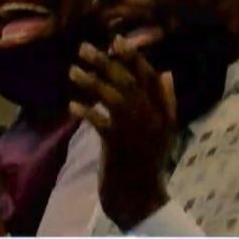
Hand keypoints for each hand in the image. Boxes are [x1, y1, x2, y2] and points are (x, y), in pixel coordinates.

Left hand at [69, 35, 175, 229]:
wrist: (140, 198)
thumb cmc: (148, 162)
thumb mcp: (164, 130)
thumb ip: (167, 101)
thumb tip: (166, 72)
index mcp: (164, 113)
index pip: (151, 77)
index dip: (134, 57)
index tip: (116, 40)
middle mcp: (152, 118)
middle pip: (128, 82)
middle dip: (106, 62)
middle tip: (84, 48)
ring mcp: (135, 132)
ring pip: (113, 98)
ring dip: (91, 82)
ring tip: (72, 72)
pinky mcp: (117, 146)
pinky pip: (100, 122)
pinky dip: (85, 111)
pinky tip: (72, 105)